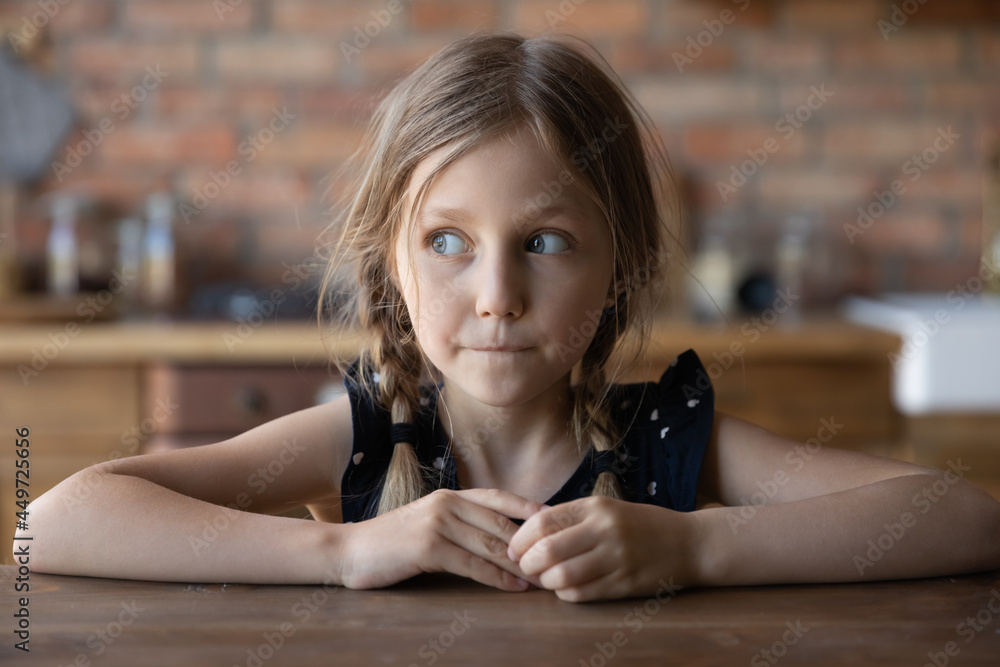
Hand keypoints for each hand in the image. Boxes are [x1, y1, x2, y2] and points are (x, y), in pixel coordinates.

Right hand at [338, 488, 545, 590]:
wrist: (348, 551)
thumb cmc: (391, 542)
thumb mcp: (427, 522)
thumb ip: (457, 522)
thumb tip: (494, 535)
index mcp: (449, 496)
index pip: (499, 497)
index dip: (529, 508)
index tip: (557, 521)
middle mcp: (447, 503)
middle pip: (501, 524)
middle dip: (532, 544)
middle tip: (557, 559)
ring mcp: (438, 523)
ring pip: (492, 544)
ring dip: (522, 564)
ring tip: (544, 578)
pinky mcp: (429, 547)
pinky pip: (473, 564)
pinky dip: (498, 577)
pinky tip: (514, 586)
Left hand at [507, 496, 699, 601]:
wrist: (688, 543)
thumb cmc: (640, 525)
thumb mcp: (606, 509)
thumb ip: (571, 517)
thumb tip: (528, 531)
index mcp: (595, 506)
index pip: (542, 521)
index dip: (521, 538)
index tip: (515, 548)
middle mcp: (604, 529)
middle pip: (547, 550)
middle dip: (528, 563)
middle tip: (526, 567)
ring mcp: (616, 558)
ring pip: (561, 576)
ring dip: (546, 582)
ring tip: (547, 579)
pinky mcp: (625, 583)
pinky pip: (581, 594)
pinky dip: (565, 593)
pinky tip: (567, 588)